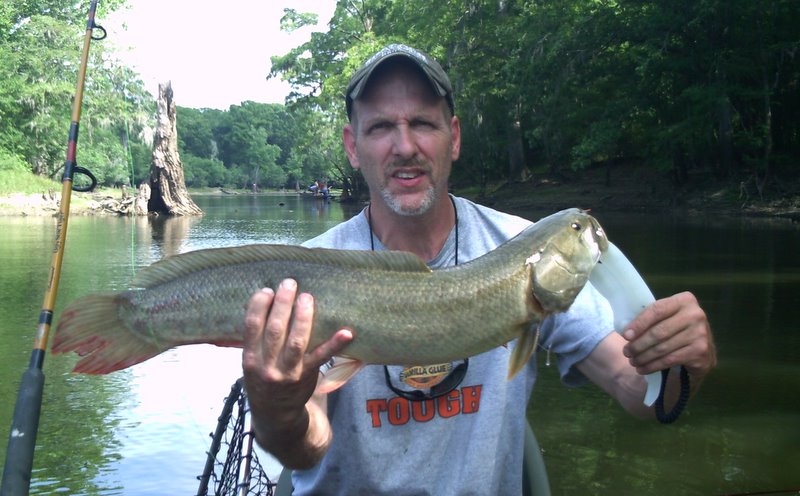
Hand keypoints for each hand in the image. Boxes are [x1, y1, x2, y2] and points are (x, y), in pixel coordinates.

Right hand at [242, 278, 351, 430]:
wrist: (275, 414)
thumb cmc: (263, 378)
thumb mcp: (250, 362)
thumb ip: (254, 338)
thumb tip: (259, 302)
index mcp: (249, 358)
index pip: (251, 327)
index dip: (258, 306)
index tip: (267, 290)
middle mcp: (267, 366)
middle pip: (275, 330)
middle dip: (282, 304)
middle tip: (290, 283)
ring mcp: (288, 372)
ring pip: (297, 341)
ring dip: (303, 317)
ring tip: (308, 297)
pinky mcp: (307, 376)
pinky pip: (322, 358)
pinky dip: (334, 344)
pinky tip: (346, 332)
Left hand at [621, 291, 716, 380]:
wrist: (701, 349)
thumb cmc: (676, 329)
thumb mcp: (666, 318)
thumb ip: (650, 319)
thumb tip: (625, 332)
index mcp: (685, 300)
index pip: (657, 310)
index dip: (639, 324)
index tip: (625, 335)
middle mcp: (695, 315)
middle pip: (658, 332)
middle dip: (638, 344)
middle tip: (626, 352)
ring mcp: (700, 334)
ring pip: (662, 348)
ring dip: (643, 357)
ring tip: (633, 361)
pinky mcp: (700, 352)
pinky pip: (670, 360)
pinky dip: (653, 366)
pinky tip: (643, 369)